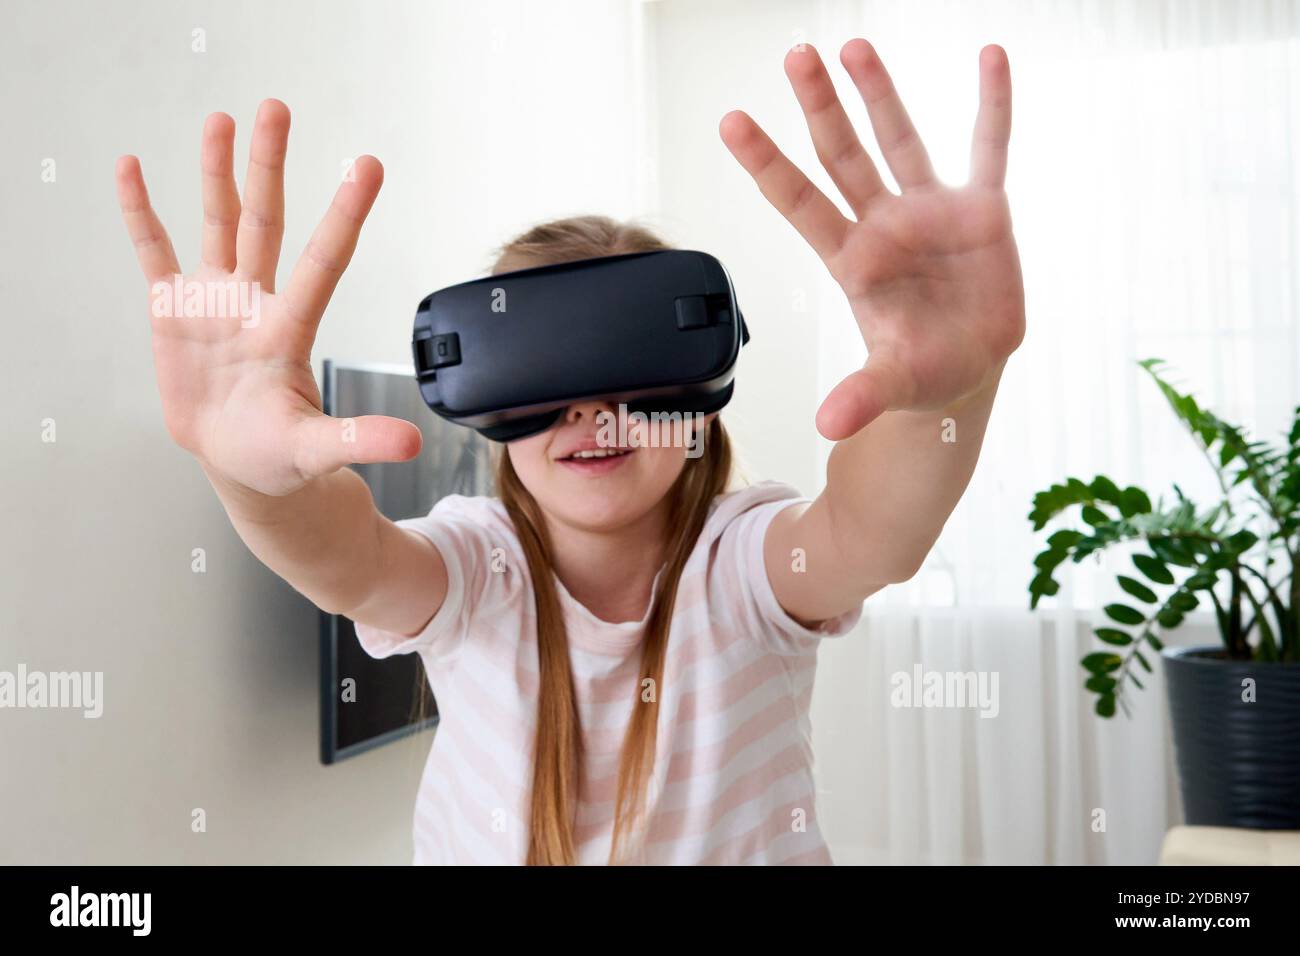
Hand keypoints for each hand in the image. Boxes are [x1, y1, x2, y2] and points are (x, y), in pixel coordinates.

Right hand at [116, 100, 419, 496]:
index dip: (345, 215)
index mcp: (291, 330)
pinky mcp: (173, 309)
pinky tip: (133, 167)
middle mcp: (256, 301)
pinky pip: (155, 251)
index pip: (324, 262)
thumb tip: (413, 443)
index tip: (368, 165)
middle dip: (269, 166)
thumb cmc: (279, 454)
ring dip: (216, 171)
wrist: (237, 461)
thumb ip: (358, 439)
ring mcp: (215, 300)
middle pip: (265, 221)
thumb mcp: (316, 450)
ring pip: (217, 222)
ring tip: (222, 119)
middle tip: (277, 108)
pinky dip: (141, 213)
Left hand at [720, 40, 1024, 440]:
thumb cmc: (919, 370)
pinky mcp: (983, 211)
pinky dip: (991, 105)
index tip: (730, 121)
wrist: (968, 366)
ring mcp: (932, 212)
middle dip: (819, 107)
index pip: (799, 204)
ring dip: (879, 92)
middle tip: (795, 55)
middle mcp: (884, 226)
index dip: (767, 164)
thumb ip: (861, 395)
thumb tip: (831, 426)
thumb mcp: (891, 385)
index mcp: (852, 261)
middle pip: (842, 156)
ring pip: (900, 139)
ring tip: (853, 44)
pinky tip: (989, 56)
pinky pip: (988, 148)